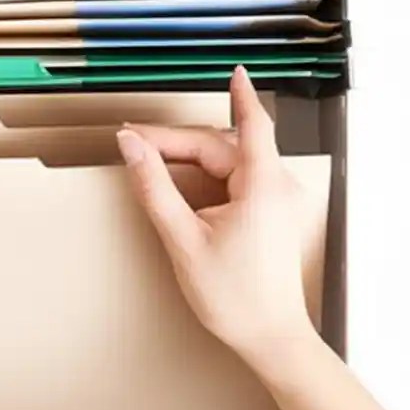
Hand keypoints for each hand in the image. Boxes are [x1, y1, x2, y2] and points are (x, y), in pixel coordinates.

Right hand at [115, 67, 319, 361]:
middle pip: (223, 145)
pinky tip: (181, 179)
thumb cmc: (234, 296)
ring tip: (150, 156)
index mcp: (261, 186)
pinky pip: (237, 179)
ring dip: (190, 155)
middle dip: (177, 140)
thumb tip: (132, 146)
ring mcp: (278, 202)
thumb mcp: (182, 238)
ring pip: (229, 161)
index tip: (235, 71)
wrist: (271, 338)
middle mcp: (277, 188)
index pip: (251, 125)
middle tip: (132, 141)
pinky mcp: (272, 216)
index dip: (240, 95)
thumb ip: (154, 186)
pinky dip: (206, 173)